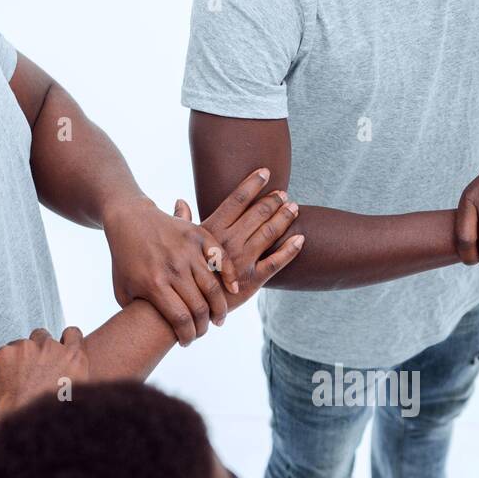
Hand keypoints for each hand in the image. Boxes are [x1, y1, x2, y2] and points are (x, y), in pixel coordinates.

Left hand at [0, 326, 89, 415]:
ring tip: (17, 381)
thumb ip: (73, 378)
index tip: (59, 349)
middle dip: (38, 349)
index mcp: (74, 358)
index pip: (72, 333)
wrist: (26, 425)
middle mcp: (52, 348)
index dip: (64, 339)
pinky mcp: (5, 352)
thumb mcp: (76, 398)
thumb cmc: (54, 417)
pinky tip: (4, 383)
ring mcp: (28, 347)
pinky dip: (2, 365)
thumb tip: (67, 377)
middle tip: (32, 371)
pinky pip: (3, 354)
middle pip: (43, 336)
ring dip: (19, 357)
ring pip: (21, 344)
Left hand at [104, 195, 229, 345]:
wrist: (128, 219)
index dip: (188, 336)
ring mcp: (187, 250)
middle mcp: (173, 268)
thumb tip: (151, 334)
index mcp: (153, 283)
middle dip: (203, 327)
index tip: (187, 342)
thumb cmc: (125, 260)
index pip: (180, 320)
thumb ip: (135, 313)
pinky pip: (221, 259)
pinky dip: (231, 277)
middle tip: (203, 331)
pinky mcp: (197, 235)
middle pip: (199, 308)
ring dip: (220, 309)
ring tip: (218, 318)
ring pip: (214, 288)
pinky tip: (232, 291)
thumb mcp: (122, 290)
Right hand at [189, 167, 303, 309]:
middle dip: (273, 201)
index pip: (236, 200)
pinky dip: (291, 250)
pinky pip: (276, 263)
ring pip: (269, 234)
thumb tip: (180, 201)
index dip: (252, 184)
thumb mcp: (179, 245)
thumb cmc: (177, 274)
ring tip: (294, 208)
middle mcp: (228, 242)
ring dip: (284, 218)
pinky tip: (301, 239)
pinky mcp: (251, 280)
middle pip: (256, 214)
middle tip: (284, 194)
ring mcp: (241, 261)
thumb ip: (183, 221)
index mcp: (211, 230)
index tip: (265, 172)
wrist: (179, 306)